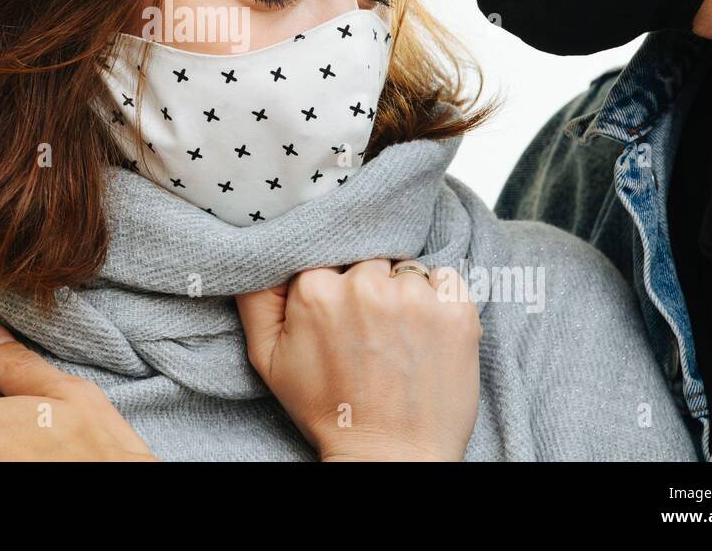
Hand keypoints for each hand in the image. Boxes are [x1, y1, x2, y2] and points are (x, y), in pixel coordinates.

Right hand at [236, 259, 480, 461]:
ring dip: (405, 295)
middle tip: (371, 333)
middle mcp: (365, 285)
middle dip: (370, 288)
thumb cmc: (328, 410)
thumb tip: (258, 254)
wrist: (389, 457)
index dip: (337, 286)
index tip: (342, 315)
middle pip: (369, 261)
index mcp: (316, 290)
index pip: (329, 259)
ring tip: (400, 339)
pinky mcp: (455, 310)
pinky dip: (441, 300)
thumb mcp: (267, 358)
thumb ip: (255, 299)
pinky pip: (447, 278)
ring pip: (407, 270)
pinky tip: (428, 335)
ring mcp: (414, 297)